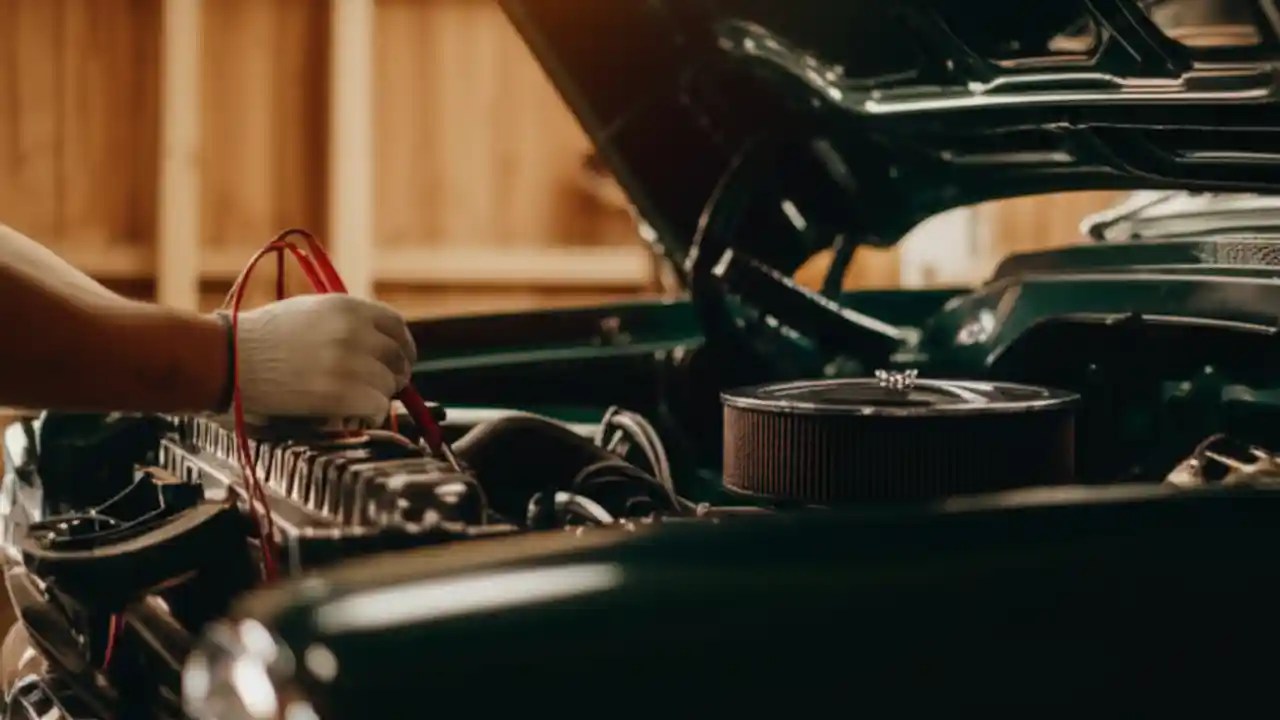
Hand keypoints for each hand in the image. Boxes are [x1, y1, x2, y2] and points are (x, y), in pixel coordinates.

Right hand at [229, 294, 416, 422]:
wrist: (228, 358)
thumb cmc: (261, 338)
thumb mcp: (310, 311)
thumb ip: (347, 322)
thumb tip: (380, 344)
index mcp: (348, 306)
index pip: (396, 326)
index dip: (402, 347)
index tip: (398, 361)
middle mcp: (355, 331)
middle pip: (398, 358)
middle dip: (392, 375)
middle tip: (376, 387)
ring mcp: (350, 363)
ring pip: (388, 386)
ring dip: (375, 396)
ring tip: (350, 400)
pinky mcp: (342, 394)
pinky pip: (376, 408)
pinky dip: (366, 415)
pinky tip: (347, 414)